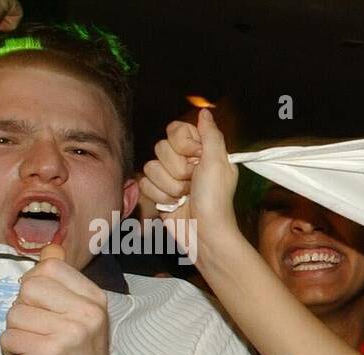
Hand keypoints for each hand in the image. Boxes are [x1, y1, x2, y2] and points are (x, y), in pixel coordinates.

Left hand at [1, 244, 119, 354]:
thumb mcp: (81, 314)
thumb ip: (62, 282)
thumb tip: (50, 247)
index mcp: (94, 299)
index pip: (49, 267)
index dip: (37, 286)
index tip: (48, 309)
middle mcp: (87, 313)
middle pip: (28, 287)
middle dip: (24, 309)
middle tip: (41, 330)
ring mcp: (70, 333)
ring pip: (14, 313)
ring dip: (17, 332)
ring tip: (36, 346)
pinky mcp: (49, 352)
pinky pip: (9, 337)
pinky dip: (12, 350)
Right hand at [140, 108, 239, 249]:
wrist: (204, 234)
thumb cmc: (215, 201)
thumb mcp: (218, 163)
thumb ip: (210, 135)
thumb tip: (204, 112)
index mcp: (202, 151)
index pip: (176, 129)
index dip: (183, 144)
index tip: (197, 158)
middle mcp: (185, 162)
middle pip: (161, 148)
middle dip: (177, 169)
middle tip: (193, 183)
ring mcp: (170, 177)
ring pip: (151, 167)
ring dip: (170, 186)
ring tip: (185, 197)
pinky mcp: (158, 193)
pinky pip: (145, 184)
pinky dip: (160, 197)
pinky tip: (174, 205)